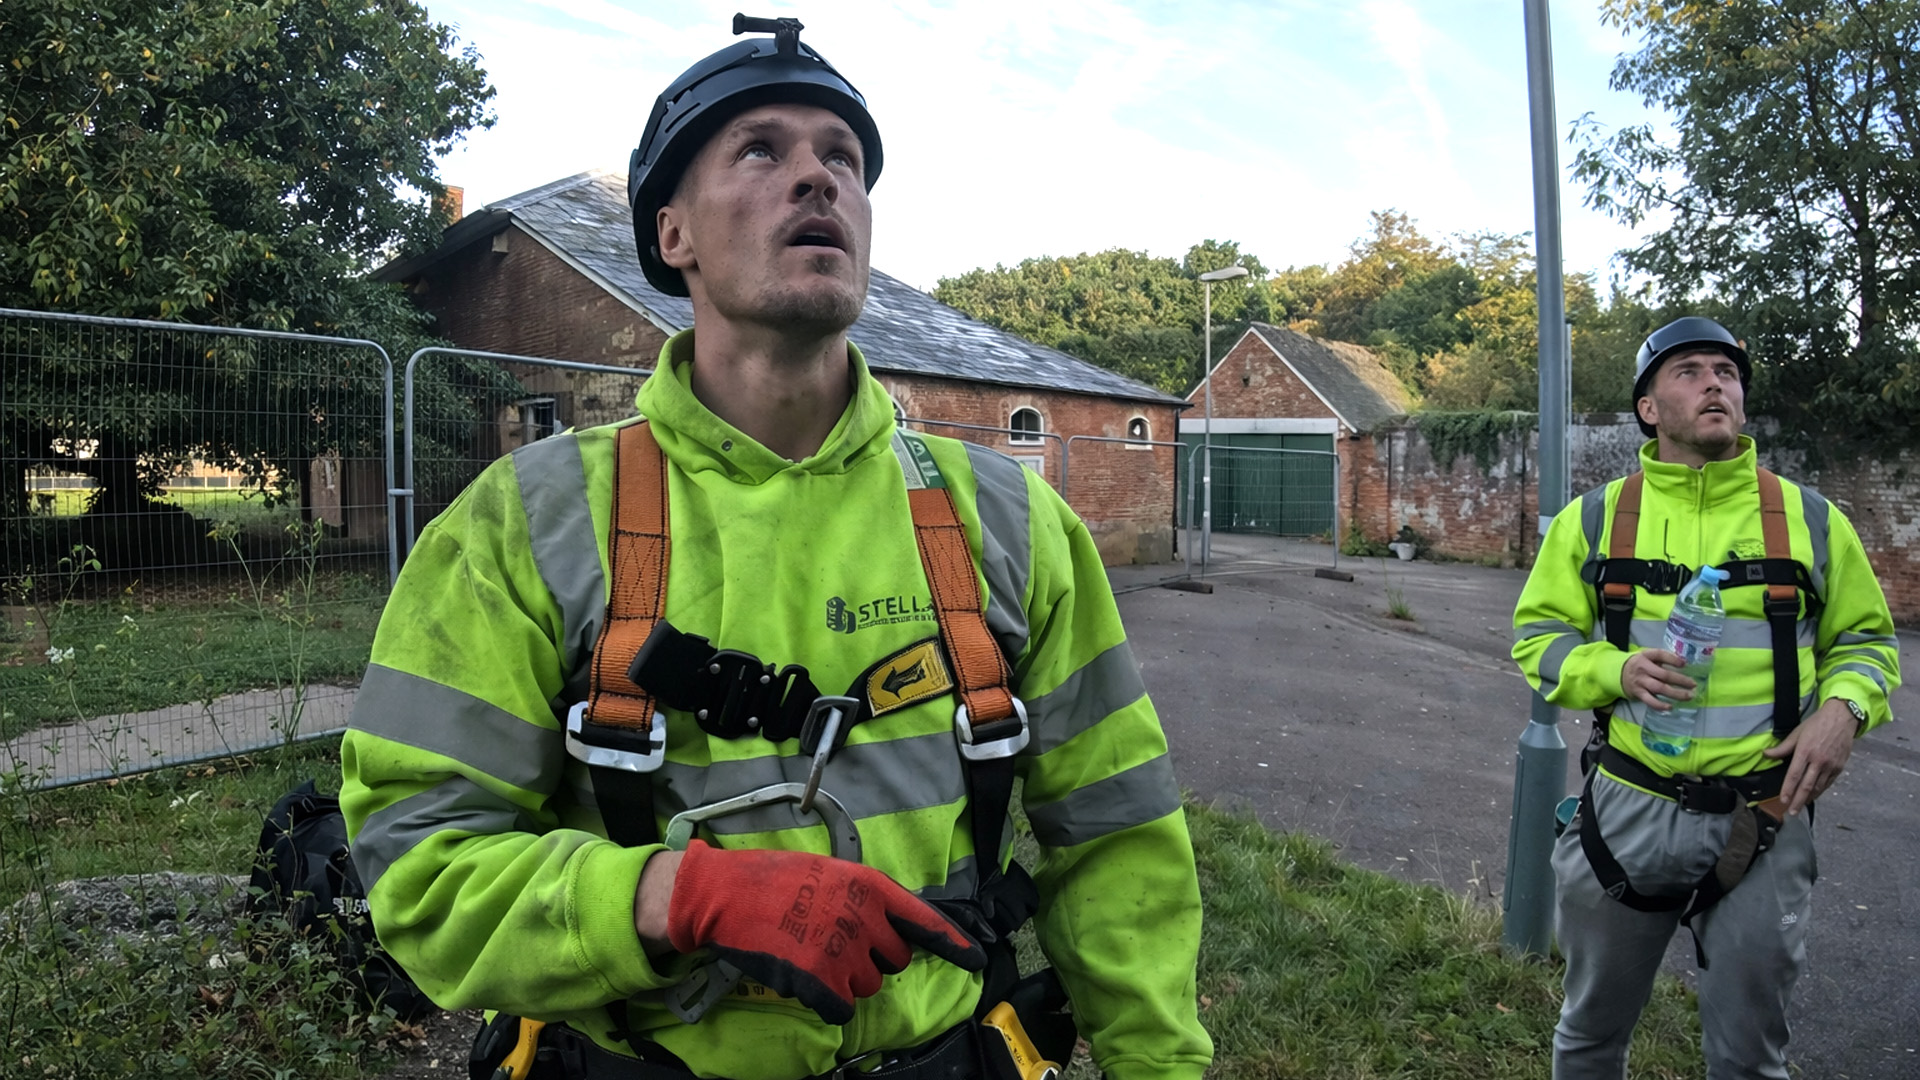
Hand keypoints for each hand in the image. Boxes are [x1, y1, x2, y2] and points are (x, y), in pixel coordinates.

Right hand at [662, 840, 984, 1024]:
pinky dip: (826, 1000)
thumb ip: (862, 898)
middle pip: (896, 960)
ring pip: (868, 985)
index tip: (978, 960)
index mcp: (871, 886)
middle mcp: (866, 918)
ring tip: (811, 953)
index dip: (954, 943)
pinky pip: (842, 1007)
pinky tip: (804, 978)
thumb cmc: (773, 880)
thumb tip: (883, 924)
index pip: (924, 919)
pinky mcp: (822, 980)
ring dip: (846, 978)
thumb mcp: (829, 873)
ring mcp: (845, 949)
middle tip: (837, 944)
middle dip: (874, 958)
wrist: (727, 896)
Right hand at [1619, 649, 1693, 710]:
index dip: (1673, 659)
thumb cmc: (1640, 665)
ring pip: (1660, 688)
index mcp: (1645, 656)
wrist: (1619, 674)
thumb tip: (1683, 663)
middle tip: (1693, 685)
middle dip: (1680, 680)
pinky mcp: (1638, 693)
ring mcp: (1640, 682)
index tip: (1685, 664)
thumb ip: (1662, 658)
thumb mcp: (1648, 656)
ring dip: (1676, 693)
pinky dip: (1660, 705)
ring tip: (1688, 696)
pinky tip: (1670, 707)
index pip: (1660, 655)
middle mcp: (1643, 669)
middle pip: (1664, 675)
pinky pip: (1650, 700)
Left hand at [1761, 699, 1856, 815]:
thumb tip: (1766, 754)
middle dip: (1798, 801)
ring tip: (1801, 806)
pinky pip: (1829, 783)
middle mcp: (1818, 761)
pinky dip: (1821, 791)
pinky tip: (1814, 796)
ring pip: (1819, 787)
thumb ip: (1782, 747)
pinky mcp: (1840, 767)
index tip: (1783, 801)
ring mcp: (1831, 765)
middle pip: (1807, 786)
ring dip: (1809, 798)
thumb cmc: (1816, 724)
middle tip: (1791, 812)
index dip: (1788, 789)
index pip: (1794, 775)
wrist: (1841, 718)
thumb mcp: (1797, 733)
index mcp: (1805, 752)